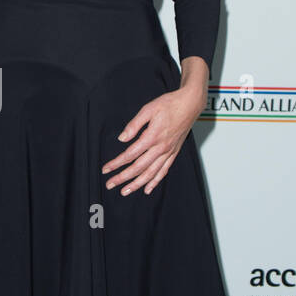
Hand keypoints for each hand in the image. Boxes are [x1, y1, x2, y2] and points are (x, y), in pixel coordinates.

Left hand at [102, 73, 206, 195]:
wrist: (190, 104)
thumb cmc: (169, 104)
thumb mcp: (148, 109)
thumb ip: (134, 125)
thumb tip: (122, 139)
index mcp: (152, 137)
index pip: (130, 155)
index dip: (116, 163)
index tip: (106, 169)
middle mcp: (161, 148)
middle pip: (138, 168)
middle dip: (123, 178)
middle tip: (110, 184)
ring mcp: (168, 152)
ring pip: (151, 173)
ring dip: (137, 184)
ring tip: (125, 191)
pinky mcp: (174, 153)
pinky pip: (164, 171)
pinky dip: (155, 181)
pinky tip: (147, 189)